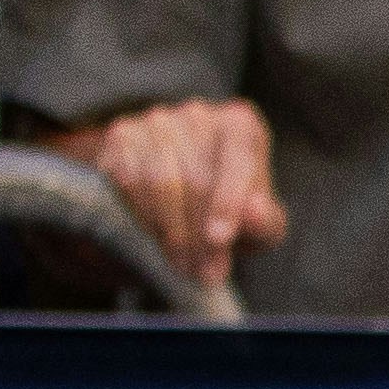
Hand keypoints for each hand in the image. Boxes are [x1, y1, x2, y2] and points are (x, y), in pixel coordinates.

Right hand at [67, 98, 288, 293]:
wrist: (180, 198)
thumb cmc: (233, 212)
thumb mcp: (259, 224)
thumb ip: (266, 222)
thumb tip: (254, 214)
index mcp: (241, 125)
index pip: (238, 159)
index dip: (228, 202)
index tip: (220, 240)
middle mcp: (199, 115)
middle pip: (197, 177)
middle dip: (200, 234)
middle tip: (205, 272)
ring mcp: (157, 122)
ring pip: (160, 181)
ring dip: (171, 232)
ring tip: (184, 266)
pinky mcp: (122, 135)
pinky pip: (128, 181)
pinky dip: (143, 217)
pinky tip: (156, 240)